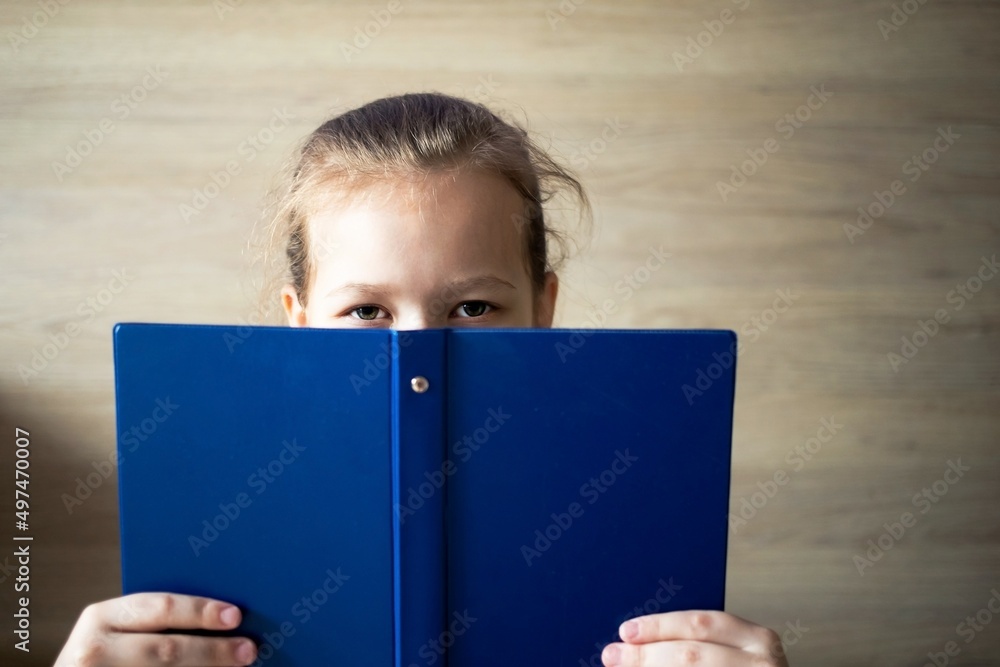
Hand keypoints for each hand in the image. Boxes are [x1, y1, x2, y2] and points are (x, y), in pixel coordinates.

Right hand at [53, 592, 256, 666]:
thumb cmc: (105, 654)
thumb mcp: (117, 629)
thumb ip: (155, 620)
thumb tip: (222, 616)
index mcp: (101, 617)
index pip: (160, 608)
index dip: (201, 611)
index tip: (235, 616)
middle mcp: (94, 651)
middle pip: (167, 650)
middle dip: (213, 651)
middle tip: (247, 650)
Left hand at [601, 610, 788, 665]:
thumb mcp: (731, 653)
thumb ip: (697, 642)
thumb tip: (638, 638)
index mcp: (756, 638)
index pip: (700, 624)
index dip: (659, 626)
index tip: (626, 631)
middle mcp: (761, 664)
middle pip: (691, 654)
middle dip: (645, 655)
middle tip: (613, 655)